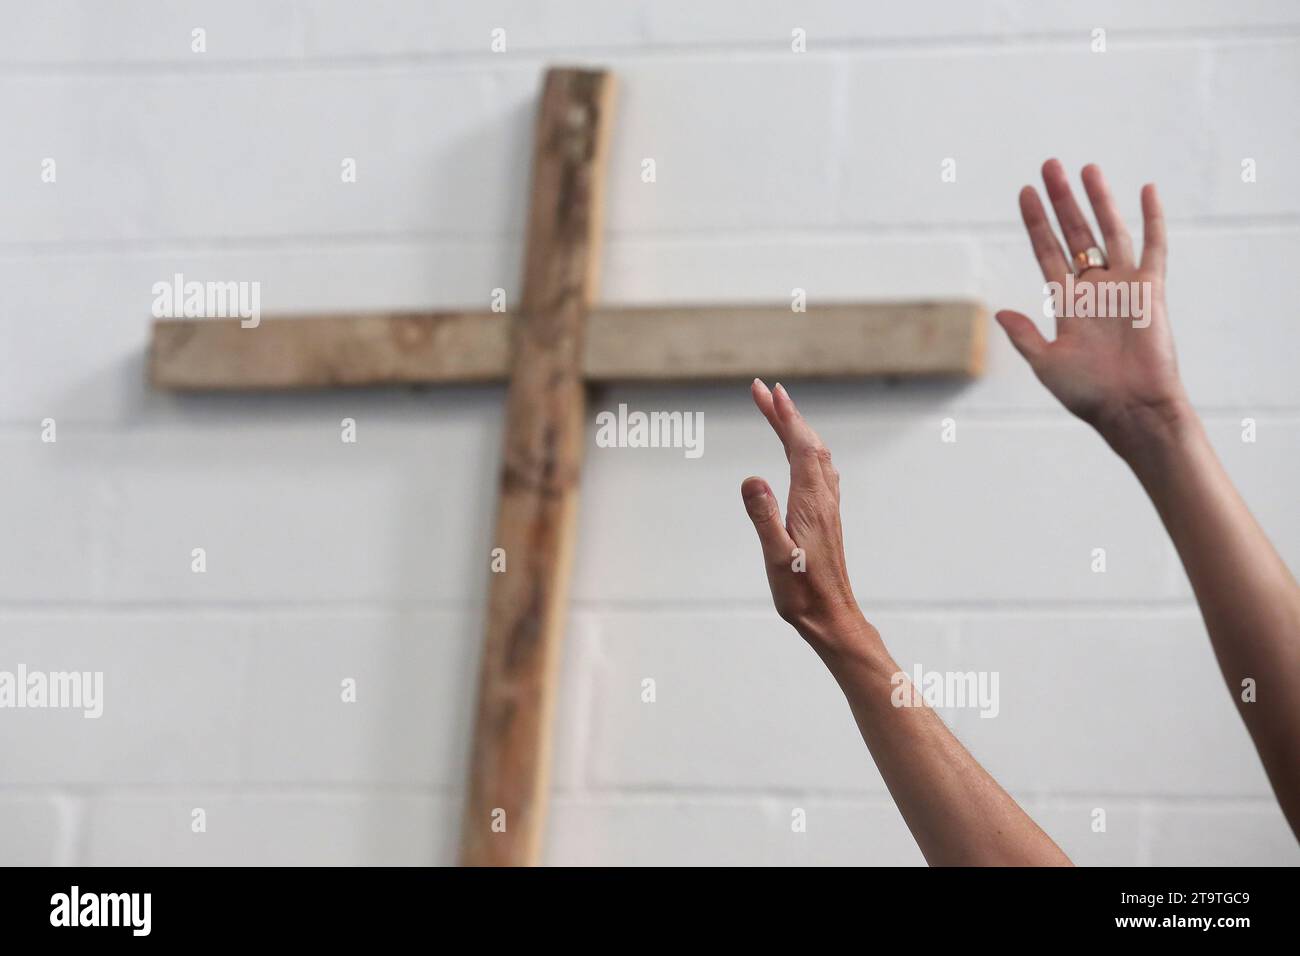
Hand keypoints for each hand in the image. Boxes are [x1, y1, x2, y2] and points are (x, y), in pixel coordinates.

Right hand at [740, 379, 866, 648]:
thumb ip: (763, 516)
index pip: (799, 446)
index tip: (765, 390)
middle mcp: (823, 498)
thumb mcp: (776, 556)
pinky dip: (806, 449)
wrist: (832, 617)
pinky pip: (818, 470)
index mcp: (810, 502)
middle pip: (808, 443)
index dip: (783, 415)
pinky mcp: (825, 518)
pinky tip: (803, 454)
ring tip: (779, 411)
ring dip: (798, 428)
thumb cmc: (802, 592)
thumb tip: (750, 479)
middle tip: (764, 390)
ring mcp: (827, 507)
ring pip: (816, 455)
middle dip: (786, 414)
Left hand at [995, 160, 1190, 452]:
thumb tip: (999, 312)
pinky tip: (1146, 190)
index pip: (1047, 251)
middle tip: (1050, 165)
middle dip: (1063, 200)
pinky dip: (1151, 219)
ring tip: (1086, 169)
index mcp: (1066, 303)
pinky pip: (1153, 248)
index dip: (1036, 223)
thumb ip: (1024, 335)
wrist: (1130, 408)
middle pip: (1075, 233)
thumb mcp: (1046, 363)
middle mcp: (1094, 288)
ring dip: (1098, 200)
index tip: (1025, 193)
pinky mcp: (1151, 290)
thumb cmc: (1087, 393)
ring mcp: (1123, 286)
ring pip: (1109, 232)